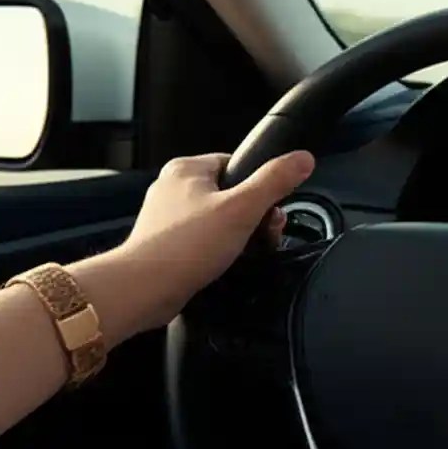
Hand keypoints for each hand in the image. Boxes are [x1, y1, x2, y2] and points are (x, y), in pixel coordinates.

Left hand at [68, 151, 315, 346]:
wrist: (144, 289)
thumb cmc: (187, 245)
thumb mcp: (243, 208)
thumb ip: (274, 181)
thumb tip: (302, 159)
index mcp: (187, 168)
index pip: (236, 165)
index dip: (258, 188)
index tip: (269, 211)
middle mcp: (172, 188)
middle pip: (230, 194)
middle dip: (252, 217)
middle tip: (262, 235)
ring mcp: (166, 217)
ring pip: (217, 220)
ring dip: (237, 236)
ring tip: (242, 252)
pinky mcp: (165, 244)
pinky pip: (202, 241)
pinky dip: (216, 252)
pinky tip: (221, 265)